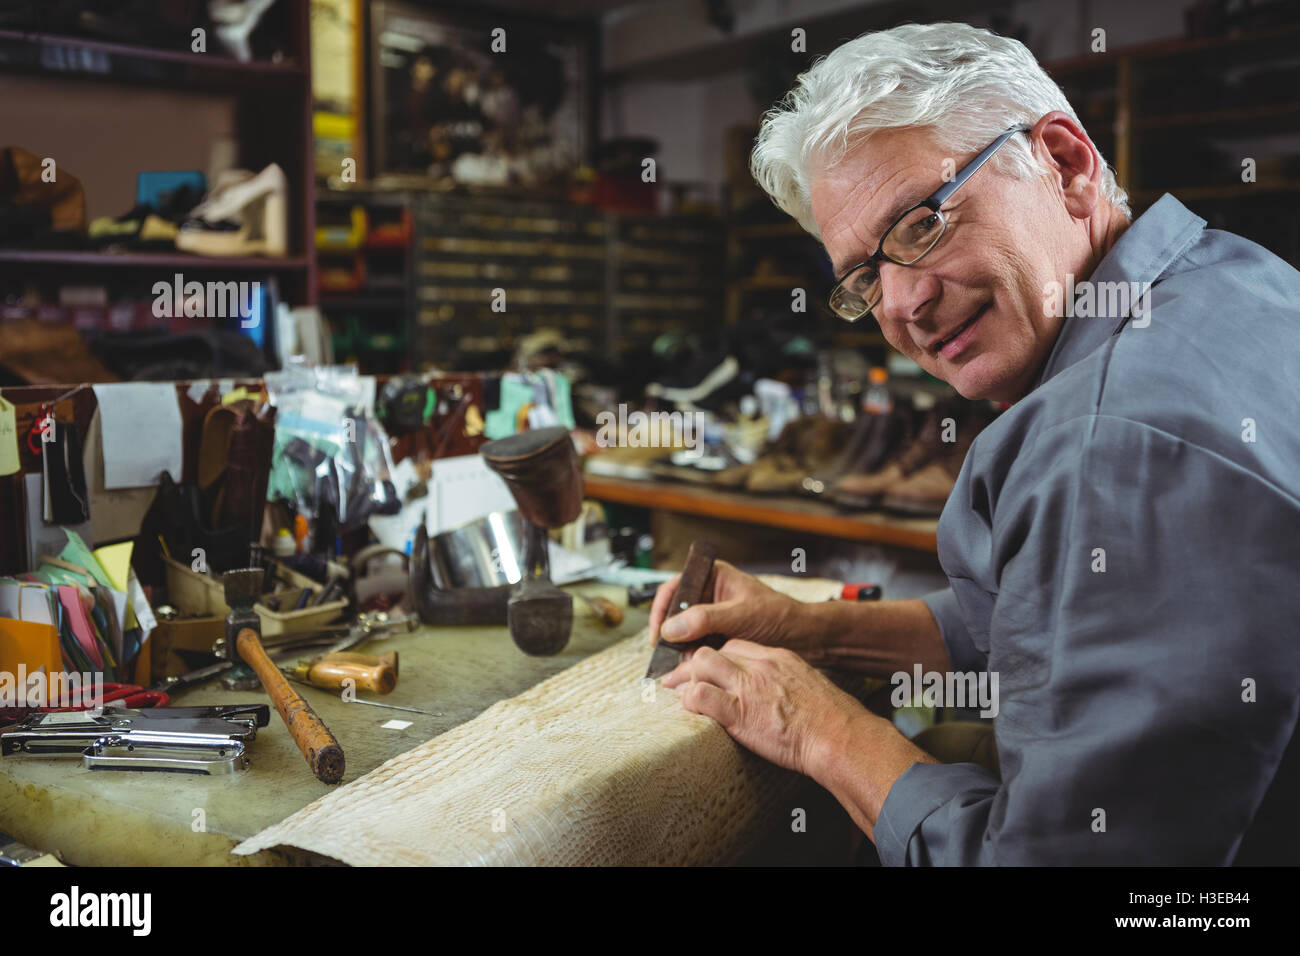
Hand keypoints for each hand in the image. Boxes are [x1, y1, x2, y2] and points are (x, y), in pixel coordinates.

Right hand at [648, 560, 815, 658]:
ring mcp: (711, 615)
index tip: (658, 634)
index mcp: (712, 576)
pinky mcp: (716, 634)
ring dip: (680, 647)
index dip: (661, 610)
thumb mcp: (740, 615)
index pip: (675, 588)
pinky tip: (695, 666)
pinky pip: (695, 643)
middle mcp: (708, 593)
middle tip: (666, 654)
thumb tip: (671, 628)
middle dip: (670, 633)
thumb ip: (705, 619)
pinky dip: (692, 654)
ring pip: (683, 630)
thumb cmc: (777, 615)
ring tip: (684, 663)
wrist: (802, 637)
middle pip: (675, 611)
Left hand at [661, 639, 868, 777]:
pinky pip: (700, 696)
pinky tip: (690, 708)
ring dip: (688, 680)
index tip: (710, 671)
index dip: (718, 658)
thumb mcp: (809, 686)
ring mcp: (748, 687)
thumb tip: (776, 693)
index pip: (735, 645)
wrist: (839, 736)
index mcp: (777, 657)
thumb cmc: (831, 719)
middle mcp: (760, 666)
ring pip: (701, 664)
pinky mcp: (739, 713)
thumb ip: (786, 683)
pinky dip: (690, 701)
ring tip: (682, 695)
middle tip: (683, 681)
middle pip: (714, 650)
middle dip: (695, 666)